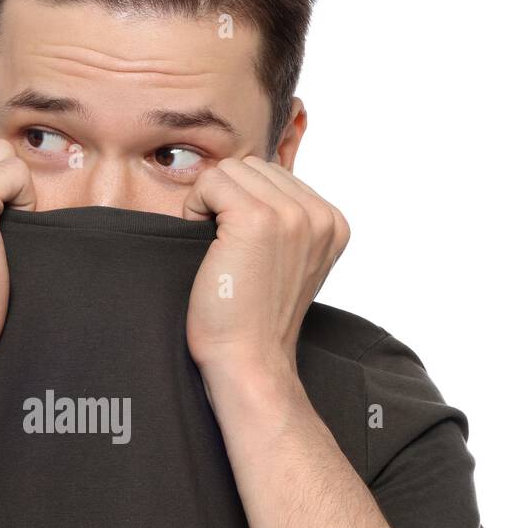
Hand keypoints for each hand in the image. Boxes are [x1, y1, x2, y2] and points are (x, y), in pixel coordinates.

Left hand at [183, 156, 349, 381]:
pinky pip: (212, 180)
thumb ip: (284, 221)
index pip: (274, 176)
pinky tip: (204, 245)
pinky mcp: (258, 220)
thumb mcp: (286, 263)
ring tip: (218, 248)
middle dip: (229, 199)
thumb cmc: (253, 319)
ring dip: (212, 203)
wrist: (248, 360)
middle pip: (254, 167)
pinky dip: (195, 207)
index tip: (244, 251)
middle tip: (225, 249)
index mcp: (332, 223)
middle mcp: (320, 215)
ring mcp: (292, 215)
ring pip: (233, 169)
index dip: (244, 205)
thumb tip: (248, 180)